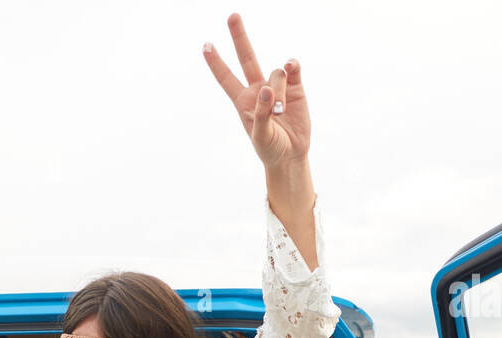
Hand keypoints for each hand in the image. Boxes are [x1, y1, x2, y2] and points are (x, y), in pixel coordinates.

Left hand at [203, 12, 309, 169]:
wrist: (291, 156)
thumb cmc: (270, 148)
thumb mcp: (260, 136)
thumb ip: (261, 113)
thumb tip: (268, 89)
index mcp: (242, 101)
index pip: (226, 77)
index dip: (215, 62)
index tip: (205, 45)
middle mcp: (258, 89)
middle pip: (247, 57)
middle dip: (239, 37)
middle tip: (232, 16)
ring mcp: (277, 87)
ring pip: (275, 73)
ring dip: (278, 90)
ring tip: (280, 112)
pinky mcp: (296, 88)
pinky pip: (291, 68)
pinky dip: (291, 66)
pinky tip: (290, 69)